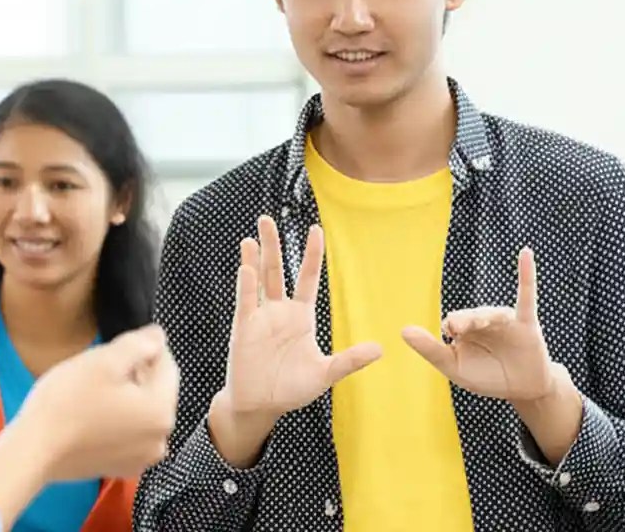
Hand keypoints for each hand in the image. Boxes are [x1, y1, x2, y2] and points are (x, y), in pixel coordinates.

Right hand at [13, 324, 178, 481]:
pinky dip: (116, 421)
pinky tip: (90, 416)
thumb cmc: (67, 402)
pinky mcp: (121, 467)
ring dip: (125, 398)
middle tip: (98, 371)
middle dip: (134, 375)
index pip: (167, 364)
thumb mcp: (104, 360)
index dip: (143, 348)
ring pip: (141, 412)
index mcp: (162, 410)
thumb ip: (140, 343)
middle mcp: (160, 439)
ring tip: (92, 394)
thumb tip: (158, 336)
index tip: (115, 347)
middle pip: (156, 390)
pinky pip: (128, 434)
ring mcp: (141, 458)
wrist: (34, 449)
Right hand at [221, 217, 381, 419]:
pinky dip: (246, 284)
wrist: (260, 405)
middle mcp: (279, 311)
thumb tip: (380, 348)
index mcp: (300, 316)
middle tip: (267, 218)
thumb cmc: (291, 389)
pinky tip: (247, 267)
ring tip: (253, 236)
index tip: (316, 229)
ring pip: (257, 280)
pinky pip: (246, 301)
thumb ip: (349, 360)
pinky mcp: (244, 327)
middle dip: (273, 244)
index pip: (307, 278)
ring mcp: (260, 317)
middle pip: (276, 270)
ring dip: (254, 258)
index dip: (311, 254)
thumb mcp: (325, 374)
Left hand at [402, 248, 555, 401]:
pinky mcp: (526, 323)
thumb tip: (403, 330)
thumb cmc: (486, 376)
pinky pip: (526, 295)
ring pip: (491, 313)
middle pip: (471, 315)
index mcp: (464, 328)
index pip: (452, 321)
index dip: (451, 325)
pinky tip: (526, 254)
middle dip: (464, 321)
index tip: (449, 333)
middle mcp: (483, 320)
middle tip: (456, 329)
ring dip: (484, 318)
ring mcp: (504, 320)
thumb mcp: (454, 367)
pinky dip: (526, 274)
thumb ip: (430, 350)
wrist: (522, 390)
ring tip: (478, 324)